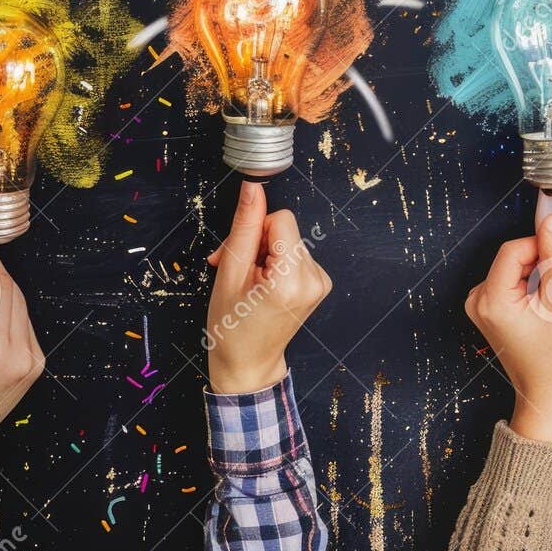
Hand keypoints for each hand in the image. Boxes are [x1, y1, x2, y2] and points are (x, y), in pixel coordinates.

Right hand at [205, 181, 331, 394]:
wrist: (248, 362)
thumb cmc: (232, 327)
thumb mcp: (230, 273)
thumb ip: (244, 227)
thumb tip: (253, 188)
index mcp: (292, 279)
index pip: (281, 219)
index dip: (254, 230)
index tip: (238, 255)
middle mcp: (315, 278)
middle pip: (285, 229)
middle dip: (257, 243)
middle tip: (237, 271)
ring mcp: (321, 282)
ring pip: (289, 240)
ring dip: (264, 254)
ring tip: (248, 281)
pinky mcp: (320, 282)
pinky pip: (296, 254)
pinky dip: (276, 263)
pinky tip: (262, 284)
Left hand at [463, 214, 551, 443]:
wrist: (545, 394)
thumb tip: (549, 220)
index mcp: (491, 298)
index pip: (516, 248)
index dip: (545, 248)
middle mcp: (478, 299)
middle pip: (519, 260)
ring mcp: (482, 306)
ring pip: (523, 272)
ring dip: (551, 284)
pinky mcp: (491, 310)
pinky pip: (518, 285)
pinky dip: (541, 294)